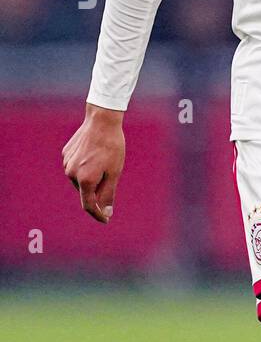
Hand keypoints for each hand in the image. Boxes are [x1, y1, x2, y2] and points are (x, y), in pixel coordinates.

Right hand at [62, 104, 125, 222]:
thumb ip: (108, 194)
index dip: (98, 214)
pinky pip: (76, 167)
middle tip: (111, 174)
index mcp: (85, 180)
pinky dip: (86, 167)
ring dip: (91, 178)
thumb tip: (106, 212)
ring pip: (80, 180)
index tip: (106, 219)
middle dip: (98, 190)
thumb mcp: (114, 173)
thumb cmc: (112, 147)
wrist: (101, 121)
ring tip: (103, 161)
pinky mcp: (65, 154)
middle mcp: (72, 174)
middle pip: (86, 191)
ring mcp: (66, 163)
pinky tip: (94, 155)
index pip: (88, 205)